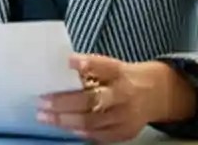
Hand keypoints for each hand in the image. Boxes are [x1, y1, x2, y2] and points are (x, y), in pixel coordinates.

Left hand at [37, 55, 196, 143]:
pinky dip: (80, 131)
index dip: (87, 64)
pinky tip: (65, 127)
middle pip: (93, 100)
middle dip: (64, 102)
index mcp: (120, 72)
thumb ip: (89, 69)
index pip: (104, 67)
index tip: (69, 62)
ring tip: (45, 117)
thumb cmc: (123, 77)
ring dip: (65, 120)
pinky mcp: (126, 132)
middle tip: (42, 101)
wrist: (155, 93)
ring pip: (92, 121)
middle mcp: (124, 95)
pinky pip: (100, 135)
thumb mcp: (110, 66)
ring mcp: (126, 116)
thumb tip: (58, 70)